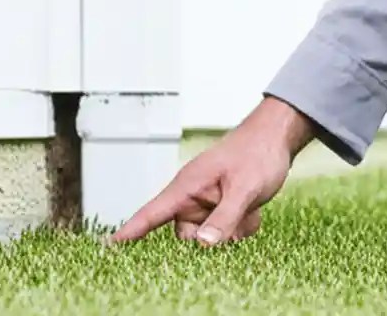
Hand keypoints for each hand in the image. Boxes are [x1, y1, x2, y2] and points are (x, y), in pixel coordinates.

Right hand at [110, 97, 314, 245]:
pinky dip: (241, 227)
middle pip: (186, 237)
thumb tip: (202, 244)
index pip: (152, 213)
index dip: (130, 231)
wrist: (277, 138)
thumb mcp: (244, 188)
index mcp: (187, 187)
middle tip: (236, 222)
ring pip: (209, 237)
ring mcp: (207, 203)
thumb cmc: (257, 154)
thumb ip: (225, 216)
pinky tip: (253, 211)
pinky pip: (225, 232)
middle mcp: (192, 197)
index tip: (108, 247)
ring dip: (230, 233)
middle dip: (210, 238)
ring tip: (248, 211)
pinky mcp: (220, 208)